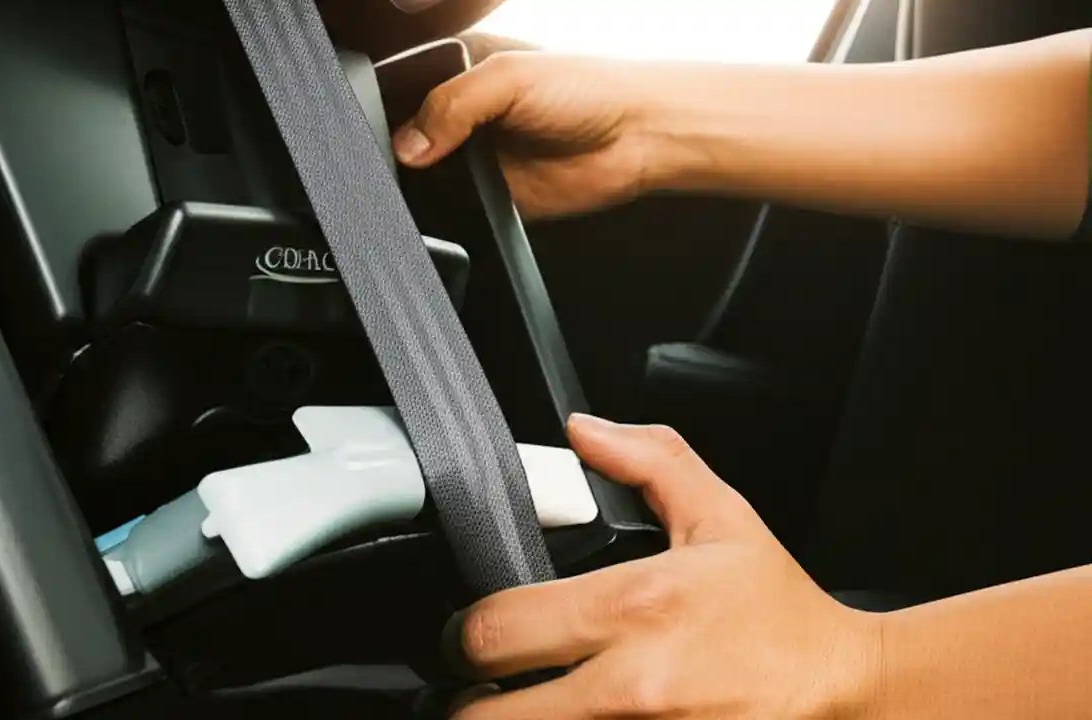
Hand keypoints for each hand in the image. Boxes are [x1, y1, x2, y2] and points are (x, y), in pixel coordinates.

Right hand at [392, 53, 693, 218]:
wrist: (638, 136)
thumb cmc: (590, 89)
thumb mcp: (508, 79)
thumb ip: (452, 105)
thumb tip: (409, 145)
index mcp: (463, 75)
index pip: (406, 92)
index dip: (392, 109)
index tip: (387, 126)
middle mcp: (467, 117)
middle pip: (411, 139)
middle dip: (407, 151)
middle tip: (416, 155)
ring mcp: (479, 160)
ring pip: (428, 179)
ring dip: (427, 183)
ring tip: (442, 174)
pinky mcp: (493, 199)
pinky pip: (458, 212)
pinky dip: (453, 211)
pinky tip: (460, 198)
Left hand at [446, 414, 881, 718]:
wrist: (847, 693)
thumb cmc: (780, 612)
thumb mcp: (722, 518)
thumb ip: (649, 462)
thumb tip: (583, 432)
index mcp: (635, 607)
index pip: (493, 629)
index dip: (462, 634)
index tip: (469, 635)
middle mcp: (630, 687)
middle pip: (485, 715)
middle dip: (469, 698)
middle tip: (483, 684)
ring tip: (519, 706)